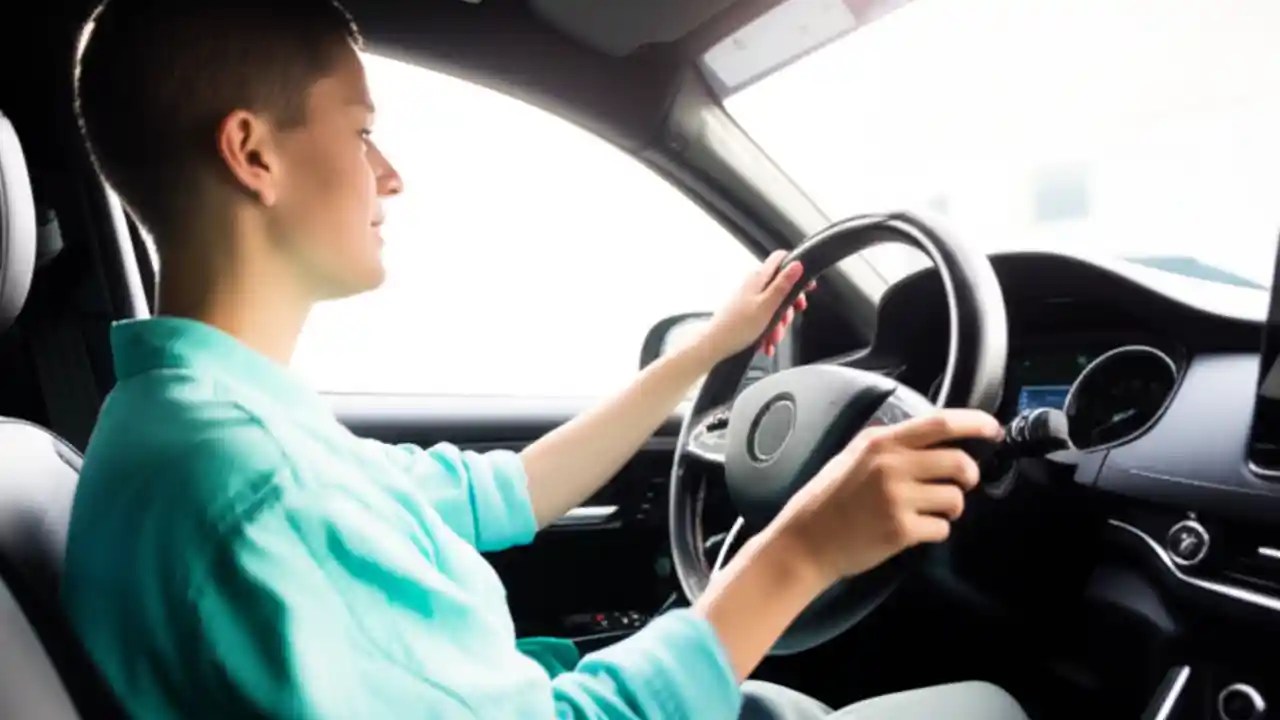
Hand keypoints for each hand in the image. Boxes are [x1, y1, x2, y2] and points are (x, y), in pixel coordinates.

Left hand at [698, 250, 814, 362]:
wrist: (714, 345)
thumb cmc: (738, 327)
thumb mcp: (767, 305)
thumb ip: (783, 284)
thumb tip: (797, 264)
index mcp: (758, 277)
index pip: (781, 260)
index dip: (797, 269)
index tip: (806, 287)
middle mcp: (752, 284)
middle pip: (780, 287)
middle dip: (787, 307)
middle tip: (787, 320)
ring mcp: (748, 298)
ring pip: (773, 306)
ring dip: (777, 324)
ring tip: (772, 338)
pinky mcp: (745, 311)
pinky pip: (763, 317)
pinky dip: (767, 330)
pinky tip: (766, 343)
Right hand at [769, 409, 1002, 584]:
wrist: (805, 541)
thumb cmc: (827, 499)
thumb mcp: (851, 456)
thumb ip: (886, 444)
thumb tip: (928, 437)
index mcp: (881, 443)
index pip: (940, 424)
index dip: (974, 423)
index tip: (992, 428)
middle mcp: (892, 466)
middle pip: (959, 463)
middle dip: (969, 476)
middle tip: (962, 483)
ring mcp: (897, 499)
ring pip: (956, 499)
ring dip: (950, 508)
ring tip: (929, 511)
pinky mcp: (901, 530)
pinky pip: (942, 528)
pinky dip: (935, 531)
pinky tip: (914, 531)